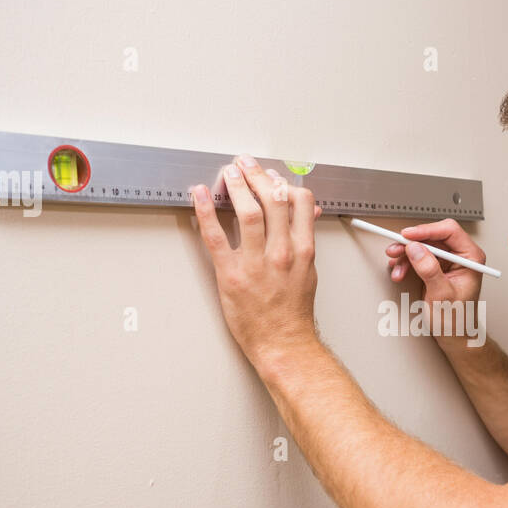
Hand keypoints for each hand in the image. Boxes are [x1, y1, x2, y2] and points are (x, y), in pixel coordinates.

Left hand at [192, 155, 322, 365]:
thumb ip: (304, 239)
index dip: (283, 182)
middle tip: (244, 164)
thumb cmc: (294, 312)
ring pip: (248, 212)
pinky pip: (216, 237)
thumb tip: (307, 214)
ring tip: (228, 173)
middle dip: (257, 175)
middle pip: (272, 200)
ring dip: (236, 186)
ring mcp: (256, 263)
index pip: (299, 201)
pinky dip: (205, 212)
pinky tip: (198, 196)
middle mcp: (281, 252)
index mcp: (302, 249)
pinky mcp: (231, 275)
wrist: (283, 343)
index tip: (271, 176)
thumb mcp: (308, 271)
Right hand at [386, 219, 485, 309]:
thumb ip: (429, 270)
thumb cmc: (456, 319)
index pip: (449, 231)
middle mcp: (461, 256)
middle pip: (433, 236)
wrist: (454, 335)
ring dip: (406, 255)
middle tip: (395, 250)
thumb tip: (416, 249)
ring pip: (422, 246)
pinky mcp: (436, 267)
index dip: (426, 230)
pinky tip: (399, 272)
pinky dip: (406, 263)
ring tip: (396, 269)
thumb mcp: (442, 295)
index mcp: (471, 257)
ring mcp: (448, 261)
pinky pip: (418, 257)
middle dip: (411, 244)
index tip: (407, 236)